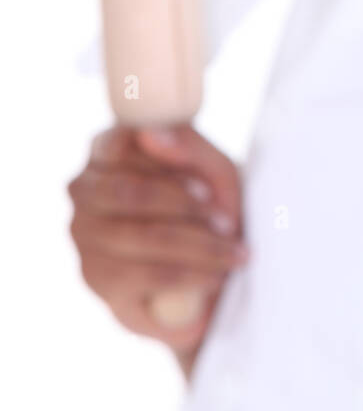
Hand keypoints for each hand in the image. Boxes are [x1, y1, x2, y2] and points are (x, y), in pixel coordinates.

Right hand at [68, 125, 247, 365]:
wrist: (211, 261)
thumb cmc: (207, 201)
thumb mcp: (212, 167)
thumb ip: (186, 145)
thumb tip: (148, 135)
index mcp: (106, 149)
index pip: (121, 147)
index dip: (166, 167)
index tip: (206, 188)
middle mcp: (84, 189)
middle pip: (128, 193)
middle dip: (185, 210)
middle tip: (226, 223)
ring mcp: (83, 233)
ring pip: (138, 235)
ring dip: (195, 245)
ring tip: (231, 252)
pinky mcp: (94, 276)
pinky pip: (141, 274)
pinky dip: (187, 274)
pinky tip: (214, 276)